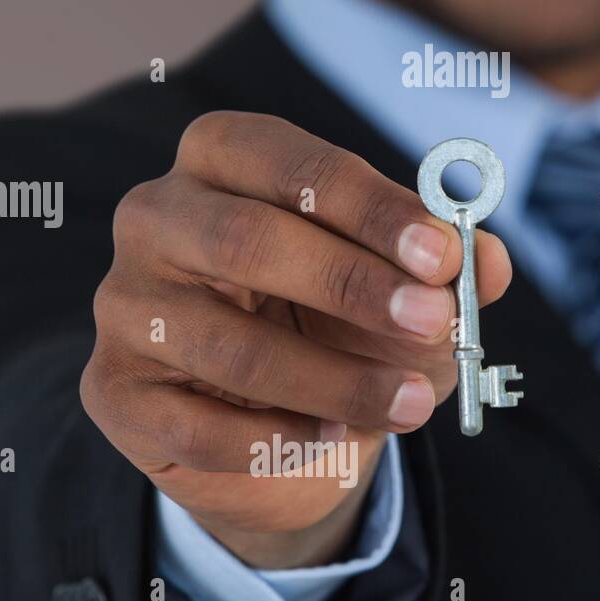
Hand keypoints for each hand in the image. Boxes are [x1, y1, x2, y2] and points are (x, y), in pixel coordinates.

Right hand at [79, 112, 511, 566]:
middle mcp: (152, 218)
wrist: (273, 428)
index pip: (283, 161)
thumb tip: (486, 261)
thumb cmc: (332, 326)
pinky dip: (277, 439)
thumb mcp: (399, 289)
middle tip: (433, 325)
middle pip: (243, 240)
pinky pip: (196, 424)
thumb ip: (443, 269)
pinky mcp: (113, 388)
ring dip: (333, 380)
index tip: (441, 256)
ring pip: (226, 345)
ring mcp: (121, 304)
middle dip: (350, 284)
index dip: (367, 206)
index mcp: (217, 161)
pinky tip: (329, 436)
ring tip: (411, 403)